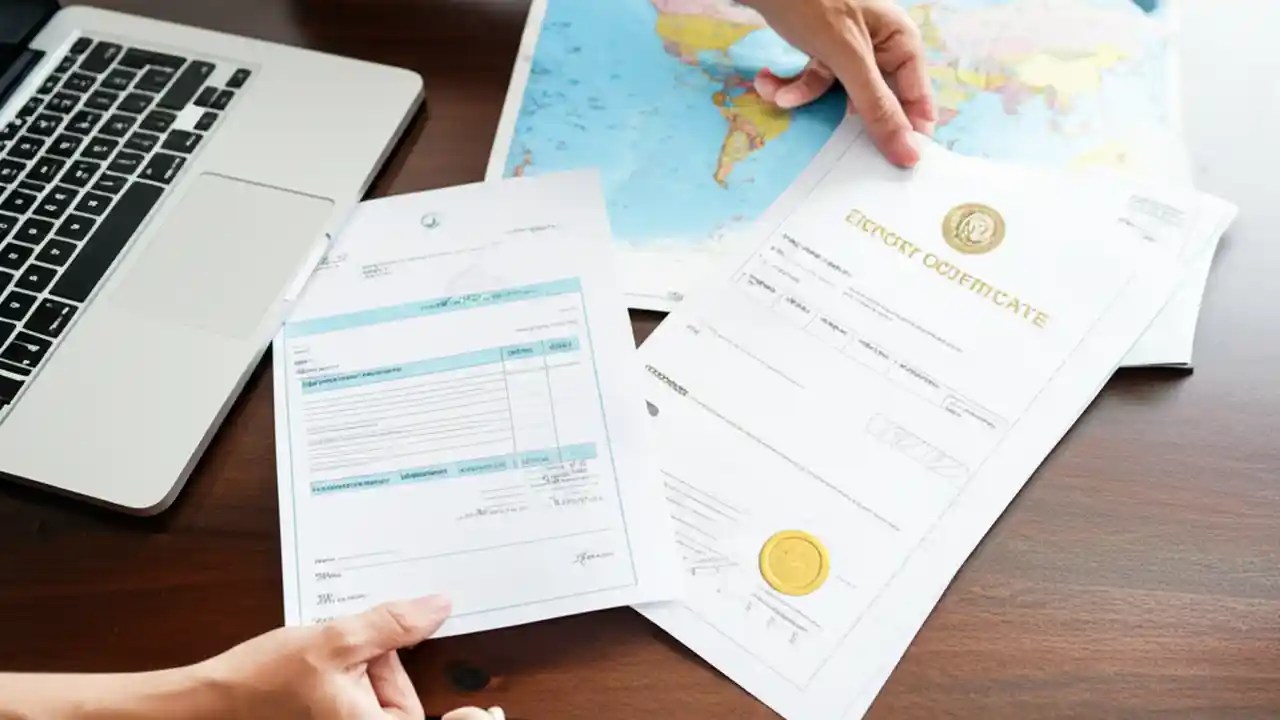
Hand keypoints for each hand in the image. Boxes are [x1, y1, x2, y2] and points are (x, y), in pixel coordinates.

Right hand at [200, 595, 451, 719]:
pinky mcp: (324, 718)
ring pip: (369, 696)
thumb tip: (440, 607)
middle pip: (392, 702)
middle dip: (371, 667)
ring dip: (355, 667)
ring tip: (320, 658)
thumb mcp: (337, 641)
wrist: (210, 699)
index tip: (363, 649)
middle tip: (337, 652)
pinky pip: (350, 697)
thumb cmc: (266, 679)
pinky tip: (316, 663)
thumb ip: (393, 626)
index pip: (410, 707)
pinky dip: (342, 675)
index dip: (389, 670)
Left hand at [744, 0, 934, 166]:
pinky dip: (788, 85)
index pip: (916, 99)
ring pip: (837, 93)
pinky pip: (812, 80)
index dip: (906, 132)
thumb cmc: (812, 0)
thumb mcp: (847, 57)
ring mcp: (848, 48)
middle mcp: (879, 45)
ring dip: (804, 97)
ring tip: (780, 96)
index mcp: (901, 41)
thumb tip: (908, 153)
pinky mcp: (819, 48)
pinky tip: (765, 80)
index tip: (894, 168)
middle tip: (836, 149)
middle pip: (875, 100)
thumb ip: (876, 106)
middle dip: (845, 118)